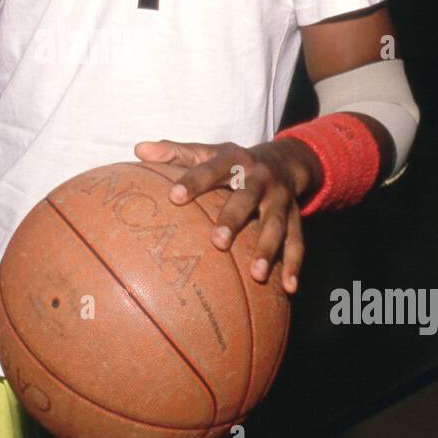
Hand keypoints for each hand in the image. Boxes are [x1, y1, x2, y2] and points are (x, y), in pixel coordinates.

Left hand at [134, 138, 320, 293]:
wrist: (285, 159)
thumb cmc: (233, 162)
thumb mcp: (207, 151)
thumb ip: (174, 153)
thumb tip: (139, 149)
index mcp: (234, 160)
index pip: (212, 169)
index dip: (193, 181)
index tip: (174, 197)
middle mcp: (260, 178)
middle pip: (247, 198)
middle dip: (234, 219)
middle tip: (217, 242)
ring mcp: (280, 199)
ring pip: (276, 225)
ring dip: (268, 249)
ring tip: (257, 274)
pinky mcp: (296, 218)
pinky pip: (297, 243)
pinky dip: (294, 265)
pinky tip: (288, 288)